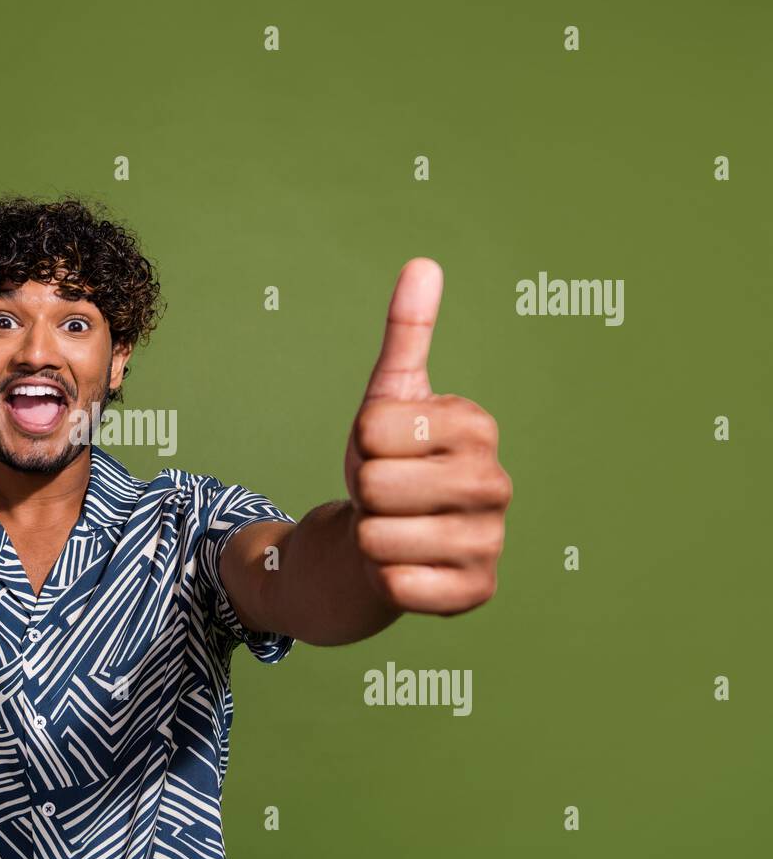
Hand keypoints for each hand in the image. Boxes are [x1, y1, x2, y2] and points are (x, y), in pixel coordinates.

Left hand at [342, 258, 511, 615]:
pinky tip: (403, 569)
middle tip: (384, 496)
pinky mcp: (475, 593)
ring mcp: (491, 542)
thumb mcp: (387, 399)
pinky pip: (398, 587)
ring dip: (368, 538)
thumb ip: (406, 334)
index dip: (361, 442)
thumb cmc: (388, 464)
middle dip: (363, 493)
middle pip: (377, 485)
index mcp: (476, 425)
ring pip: (380, 539)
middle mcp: (496, 483)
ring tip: (391, 530)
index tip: (384, 450)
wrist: (383, 541)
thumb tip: (423, 265)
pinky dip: (382, 580)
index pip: (374, 427)